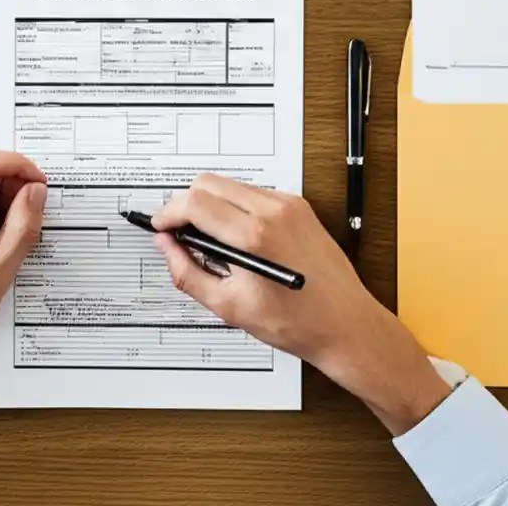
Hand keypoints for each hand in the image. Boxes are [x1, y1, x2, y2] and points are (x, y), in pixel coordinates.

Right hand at [152, 174, 449, 434]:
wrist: (346, 324)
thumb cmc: (298, 323)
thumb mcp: (229, 306)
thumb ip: (188, 272)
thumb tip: (167, 248)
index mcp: (255, 236)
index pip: (195, 202)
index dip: (169, 213)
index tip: (161, 227)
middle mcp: (275, 212)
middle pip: (209, 183)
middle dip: (187, 205)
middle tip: (181, 235)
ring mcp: (290, 206)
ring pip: (230, 185)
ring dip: (211, 205)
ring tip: (212, 243)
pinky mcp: (299, 207)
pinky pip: (254, 194)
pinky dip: (236, 209)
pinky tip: (238, 240)